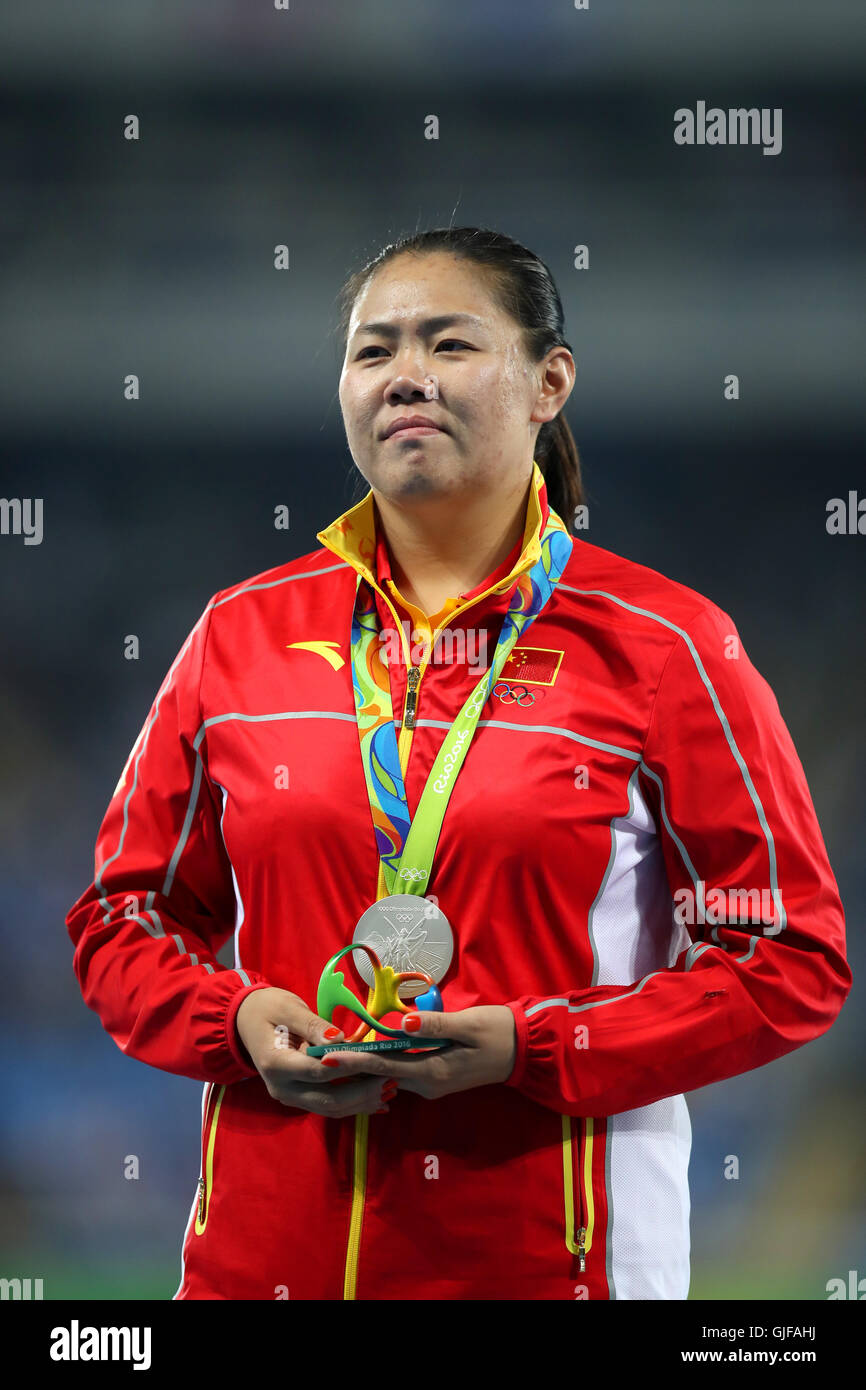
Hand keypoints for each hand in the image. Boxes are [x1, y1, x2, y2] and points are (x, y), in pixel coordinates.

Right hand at [235, 987, 394, 1117]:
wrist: (246, 1020)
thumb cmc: (267, 1008)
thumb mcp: (288, 1008)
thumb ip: (313, 1025)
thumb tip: (337, 1039)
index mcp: (276, 1064)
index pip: (317, 1072)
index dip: (347, 1067)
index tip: (375, 1060)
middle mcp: (281, 1088)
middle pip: (327, 1099)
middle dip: (362, 1092)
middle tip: (391, 1079)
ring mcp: (290, 1096)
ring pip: (330, 1108)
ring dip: (362, 1102)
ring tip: (391, 1089)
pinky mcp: (299, 1096)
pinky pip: (328, 1106)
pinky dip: (354, 1105)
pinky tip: (378, 1102)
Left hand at [313, 1004, 517, 1099]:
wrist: (523, 1049)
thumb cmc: (497, 1031)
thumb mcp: (467, 1023)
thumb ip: (433, 1025)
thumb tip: (402, 1024)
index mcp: (433, 1072)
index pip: (384, 1066)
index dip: (353, 1061)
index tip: (327, 1058)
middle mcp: (428, 1085)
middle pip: (381, 1075)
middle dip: (351, 1065)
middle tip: (320, 1054)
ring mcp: (432, 1085)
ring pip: (390, 1076)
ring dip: (364, 1066)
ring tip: (334, 1053)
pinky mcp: (436, 1079)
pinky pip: (402, 1074)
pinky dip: (383, 1066)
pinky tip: (367, 1056)